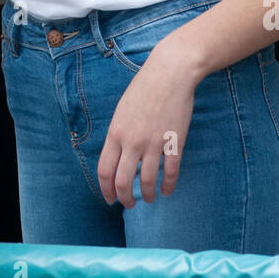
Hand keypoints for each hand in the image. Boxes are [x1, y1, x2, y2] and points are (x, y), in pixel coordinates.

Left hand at [97, 42, 197, 208]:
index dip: (106, 189)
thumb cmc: (144, 89)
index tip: (110, 198)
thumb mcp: (122, 111)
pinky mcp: (174, 143)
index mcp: (116, 133)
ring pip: (147, 181)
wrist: (170, 74)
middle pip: (123, 181)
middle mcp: (132, 141)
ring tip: (150, 199)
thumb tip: (116, 158)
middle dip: (124, 198)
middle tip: (128, 204)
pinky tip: (167, 191)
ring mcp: (154, 143)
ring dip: (147, 195)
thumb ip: (118, 135)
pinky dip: (169, 186)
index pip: (104, 171)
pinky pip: (170, 173)